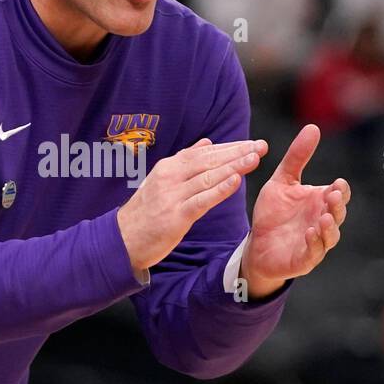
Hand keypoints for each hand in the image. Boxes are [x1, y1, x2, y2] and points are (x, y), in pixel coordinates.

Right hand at [117, 137, 267, 271]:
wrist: (122, 240)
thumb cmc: (145, 212)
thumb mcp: (162, 181)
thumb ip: (185, 162)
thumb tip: (207, 143)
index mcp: (169, 167)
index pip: (204, 152)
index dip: (230, 147)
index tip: (252, 143)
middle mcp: (170, 177)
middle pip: (209, 161)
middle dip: (237, 153)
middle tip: (261, 146)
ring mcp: (172, 196)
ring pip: (208, 177)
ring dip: (233, 167)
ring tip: (254, 159)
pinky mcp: (174, 216)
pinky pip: (201, 200)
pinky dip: (219, 190)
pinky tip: (236, 182)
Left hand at [240, 124, 349, 298]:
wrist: (256, 244)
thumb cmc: (273, 213)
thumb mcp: (282, 181)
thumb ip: (297, 157)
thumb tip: (313, 127)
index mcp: (320, 201)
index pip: (340, 193)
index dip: (341, 189)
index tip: (336, 183)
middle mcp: (323, 220)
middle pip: (339, 213)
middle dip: (337, 206)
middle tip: (333, 196)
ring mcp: (316, 241)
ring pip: (331, 235)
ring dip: (330, 227)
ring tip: (324, 218)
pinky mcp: (305, 259)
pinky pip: (315, 252)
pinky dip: (315, 243)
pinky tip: (311, 233)